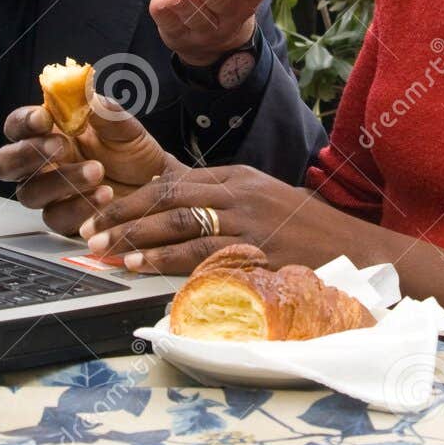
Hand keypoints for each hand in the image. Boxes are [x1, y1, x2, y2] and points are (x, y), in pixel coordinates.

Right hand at [0, 97, 184, 237]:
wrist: (156, 183)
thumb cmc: (131, 150)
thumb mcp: (123, 126)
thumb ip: (102, 110)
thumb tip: (83, 89)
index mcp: (48, 133)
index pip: (17, 126)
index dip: (23, 122)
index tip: (44, 118)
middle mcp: (41, 164)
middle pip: (5, 164)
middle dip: (27, 154)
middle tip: (60, 147)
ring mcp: (50, 194)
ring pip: (30, 193)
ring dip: (61, 181)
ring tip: (97, 171)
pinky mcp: (65, 219)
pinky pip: (57, 218)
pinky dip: (79, 206)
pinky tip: (104, 195)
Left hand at [77, 164, 353, 274]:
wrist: (352, 249)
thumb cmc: (303, 228)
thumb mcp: (261, 199)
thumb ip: (218, 198)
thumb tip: (170, 200)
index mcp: (236, 178)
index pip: (172, 180)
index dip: (131, 196)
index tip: (101, 210)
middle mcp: (239, 194)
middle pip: (168, 197)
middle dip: (123, 213)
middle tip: (91, 230)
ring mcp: (248, 222)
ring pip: (180, 223)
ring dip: (138, 238)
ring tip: (109, 250)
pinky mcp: (255, 251)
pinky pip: (203, 254)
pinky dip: (167, 261)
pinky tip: (144, 267)